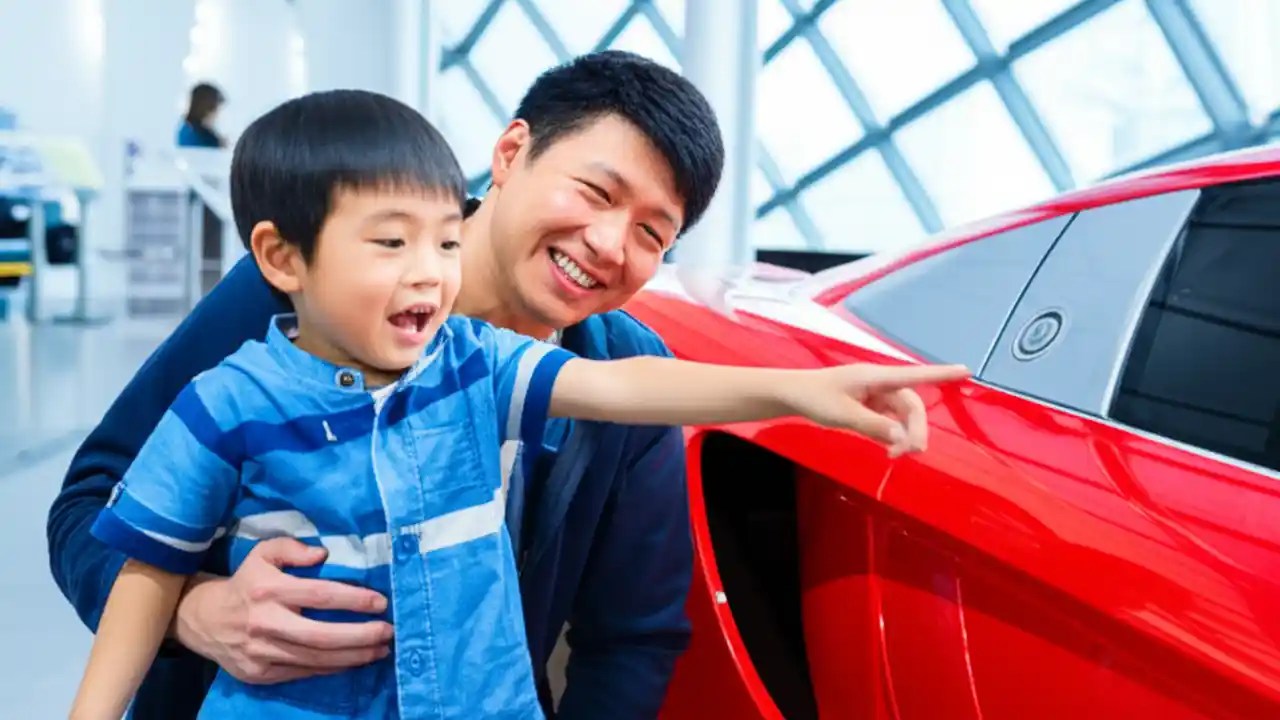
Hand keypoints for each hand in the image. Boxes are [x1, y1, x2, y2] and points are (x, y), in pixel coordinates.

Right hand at [172, 537, 392, 683]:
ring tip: (380, 650)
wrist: (204, 620)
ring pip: (315, 659)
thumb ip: (292, 548)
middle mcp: (266, 622)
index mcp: (270, 589)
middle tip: (388, 631)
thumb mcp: (263, 553)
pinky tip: (353, 661)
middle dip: (359, 636)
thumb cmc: (246, 582)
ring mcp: (262, 651)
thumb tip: (322, 555)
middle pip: (320, 635)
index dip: (353, 600)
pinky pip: (302, 672)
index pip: (320, 595)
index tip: (381, 603)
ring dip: (352, 657)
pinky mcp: (260, 673)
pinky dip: (331, 668)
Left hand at [787, 362, 969, 456]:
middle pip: (912, 406)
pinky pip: (891, 423)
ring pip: (903, 417)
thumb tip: (902, 438)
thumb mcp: (843, 414)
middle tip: (912, 453)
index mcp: (876, 377)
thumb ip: (873, 426)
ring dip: (905, 436)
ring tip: (895, 456)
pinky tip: (889, 451)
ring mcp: (876, 397)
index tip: (967, 370)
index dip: (942, 374)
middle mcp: (881, 385)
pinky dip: (893, 437)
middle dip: (916, 429)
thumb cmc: (815, 397)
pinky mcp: (871, 409)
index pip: (915, 375)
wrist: (793, 395)